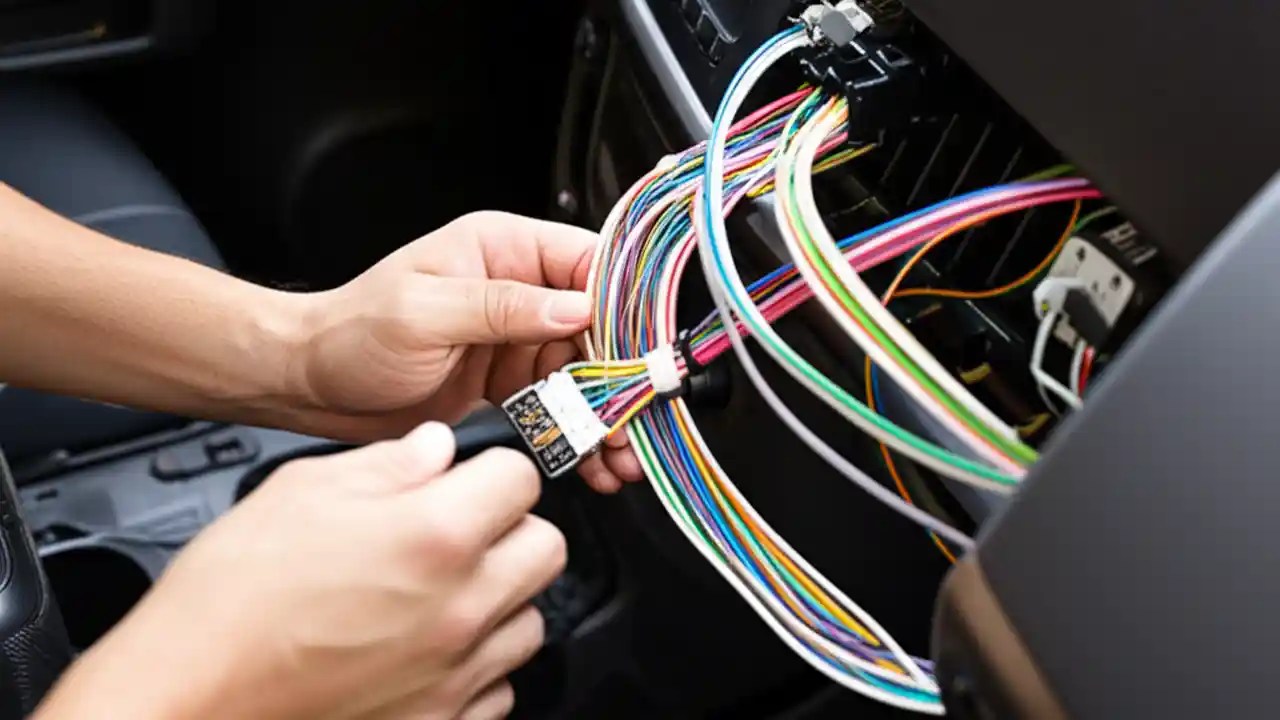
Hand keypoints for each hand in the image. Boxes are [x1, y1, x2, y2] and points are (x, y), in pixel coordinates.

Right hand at [37, 424, 560, 719]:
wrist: (189, 695)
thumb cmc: (229, 600)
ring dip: (498, 597)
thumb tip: (436, 448)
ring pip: (529, 618)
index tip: (470, 478)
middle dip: (510, 529)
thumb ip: (386, 464)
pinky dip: (476, 662)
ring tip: (439, 592)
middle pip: (546, 546)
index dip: (493, 469)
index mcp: (435, 535)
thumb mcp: (300, 492)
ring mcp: (456, 672)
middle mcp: (461, 607)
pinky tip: (428, 647)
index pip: (522, 477)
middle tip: (460, 529)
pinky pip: (498, 684)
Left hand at [288, 211, 641, 492]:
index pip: (587, 263)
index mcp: (501, 249)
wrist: (310, 386)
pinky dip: (578, 432)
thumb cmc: (349, 335)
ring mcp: (515, 336)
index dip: (622, 305)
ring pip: (586, 371)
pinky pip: (559, 403)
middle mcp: (517, 288)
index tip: (641, 351)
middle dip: (621, 376)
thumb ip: (500, 307)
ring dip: (606, 414)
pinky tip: (590, 460)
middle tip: (636, 421)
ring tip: (619, 457)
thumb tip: (573, 306)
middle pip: (597, 326)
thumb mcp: (423, 314)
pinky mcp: (508, 379)